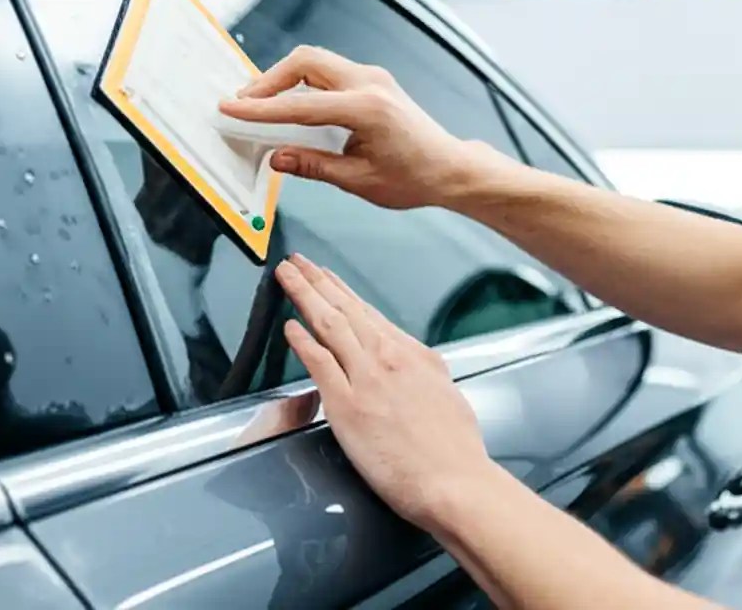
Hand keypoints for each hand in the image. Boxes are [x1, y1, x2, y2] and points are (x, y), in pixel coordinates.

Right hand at [219, 46, 481, 209]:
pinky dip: (302, 83)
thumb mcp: (359, 180)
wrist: (448, 167)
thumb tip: (277, 157)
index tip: (232, 108)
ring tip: (261, 105)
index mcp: (367, 109)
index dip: (261, 108)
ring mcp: (372, 77)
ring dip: (284, 79)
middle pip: (304, 61)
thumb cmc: (414, 177)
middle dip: (268, 80)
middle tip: (244, 103)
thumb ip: (314, 166)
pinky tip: (290, 105)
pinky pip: (327, 72)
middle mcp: (369, 83)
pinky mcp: (371, 81)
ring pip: (314, 62)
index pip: (300, 105)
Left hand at [274, 253, 494, 529]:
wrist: (455, 481)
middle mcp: (390, 358)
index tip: (327, 277)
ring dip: (304, 295)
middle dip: (317, 281)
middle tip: (296, 260)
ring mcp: (368, 378)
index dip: (343, 292)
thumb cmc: (456, 452)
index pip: (370, 315)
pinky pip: (319, 362)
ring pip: (330, 324)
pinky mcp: (349, 405)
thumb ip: (427, 376)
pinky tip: (289, 326)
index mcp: (415, 355)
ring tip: (286, 275)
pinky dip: (302, 341)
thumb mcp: (448, 396)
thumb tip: (418, 369)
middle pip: (345, 310)